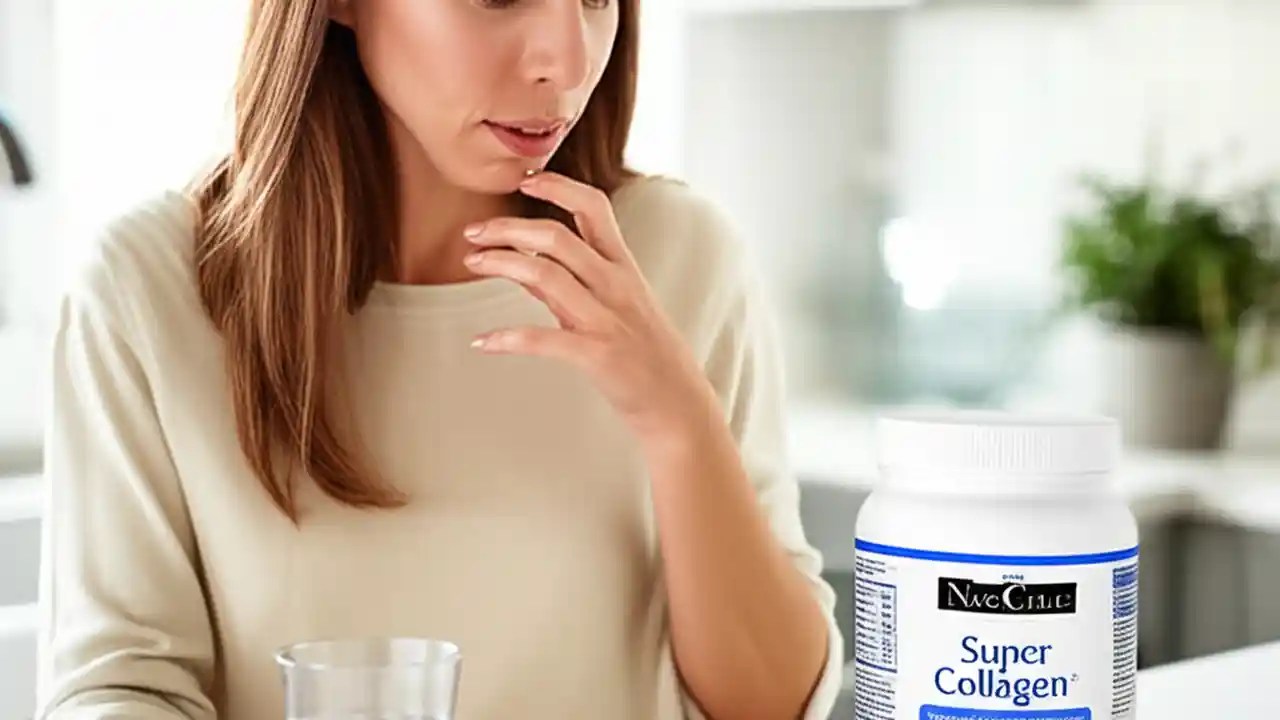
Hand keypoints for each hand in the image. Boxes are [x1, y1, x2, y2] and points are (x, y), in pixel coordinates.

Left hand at [463, 172, 719, 449]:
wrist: (678, 403)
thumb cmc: (646, 353)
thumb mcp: (616, 305)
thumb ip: (572, 282)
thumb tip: (525, 263)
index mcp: (623, 266)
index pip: (594, 207)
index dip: (558, 186)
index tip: (525, 179)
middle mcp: (616, 285)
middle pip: (557, 236)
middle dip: (508, 227)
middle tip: (473, 232)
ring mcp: (607, 319)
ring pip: (547, 276)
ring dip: (502, 264)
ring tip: (472, 263)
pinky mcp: (597, 355)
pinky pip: (544, 339)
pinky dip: (508, 338)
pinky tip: (482, 341)